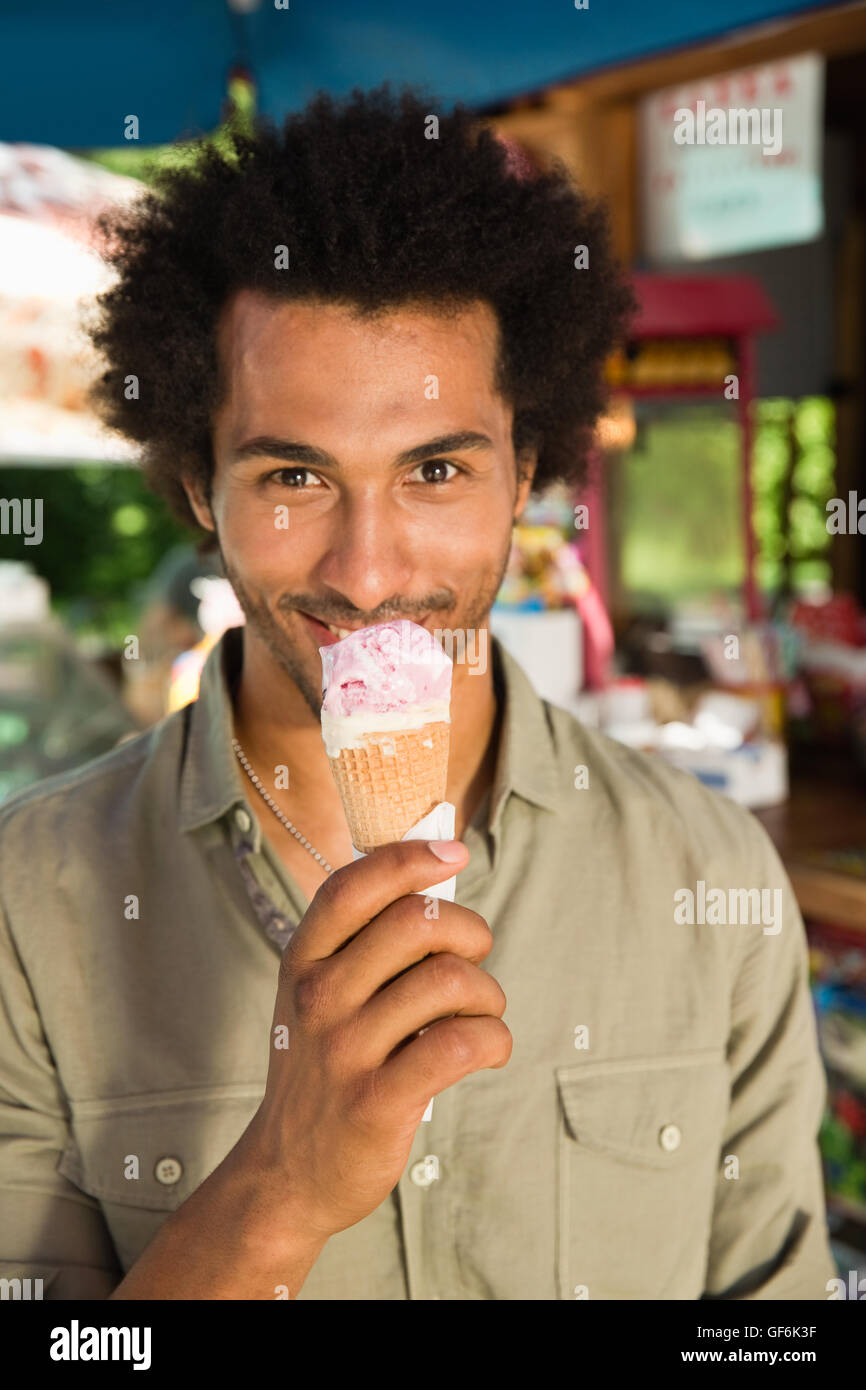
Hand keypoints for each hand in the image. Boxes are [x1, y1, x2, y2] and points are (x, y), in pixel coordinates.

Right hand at [244, 839, 510, 1239]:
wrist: (287, 1174)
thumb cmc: (322, 1071)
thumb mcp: (318, 998)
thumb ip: (364, 945)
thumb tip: (437, 880)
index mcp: (303, 961)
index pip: (353, 885)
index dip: (410, 857)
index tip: (453, 852)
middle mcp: (319, 997)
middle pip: (416, 922)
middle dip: (469, 930)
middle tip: (476, 956)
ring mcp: (345, 1049)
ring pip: (448, 981)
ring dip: (488, 994)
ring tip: (483, 1014)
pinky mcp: (378, 1099)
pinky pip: (460, 1043)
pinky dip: (494, 1039)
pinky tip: (488, 1049)